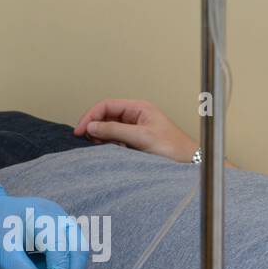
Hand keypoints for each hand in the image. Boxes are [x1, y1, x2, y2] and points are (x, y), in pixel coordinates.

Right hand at [75, 98, 197, 162]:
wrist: (187, 163)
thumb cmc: (173, 148)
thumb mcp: (141, 137)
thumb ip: (115, 130)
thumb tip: (92, 126)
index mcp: (138, 107)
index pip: (107, 105)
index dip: (91, 116)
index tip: (80, 129)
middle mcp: (135, 116)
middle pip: (105, 116)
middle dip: (94, 126)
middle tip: (89, 140)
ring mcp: (134, 129)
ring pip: (108, 129)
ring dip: (101, 137)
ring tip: (102, 146)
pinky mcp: (134, 142)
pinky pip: (115, 140)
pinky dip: (109, 144)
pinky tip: (111, 151)